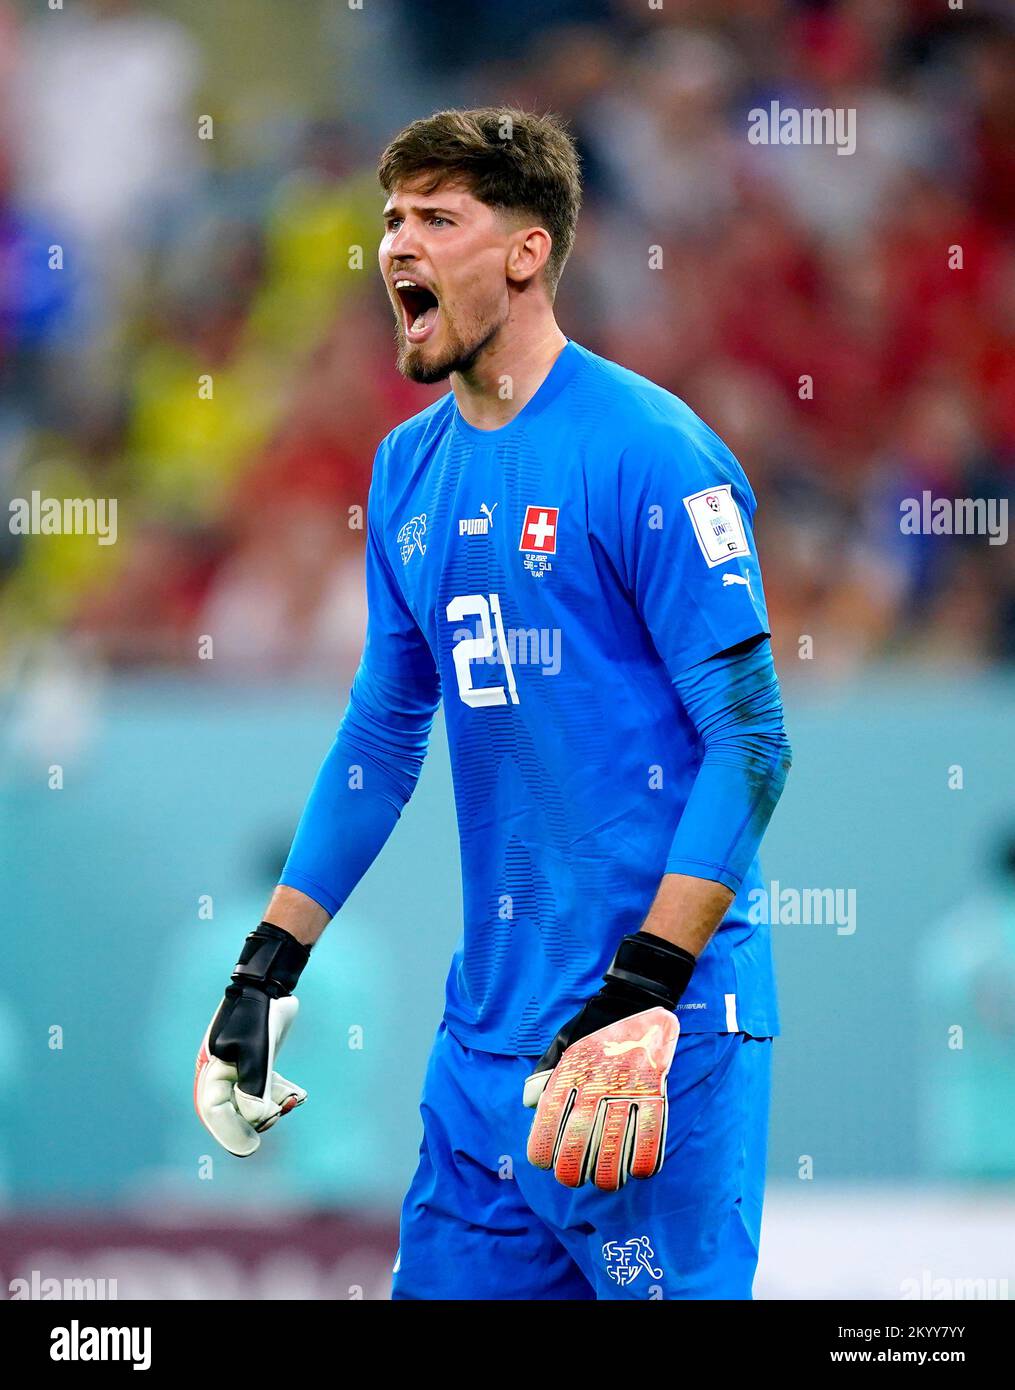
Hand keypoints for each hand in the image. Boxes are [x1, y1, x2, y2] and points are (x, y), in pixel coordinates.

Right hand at [194, 922, 310, 1156]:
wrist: (268, 986)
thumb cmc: (257, 1015)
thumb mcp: (256, 1050)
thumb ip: (255, 1086)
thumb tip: (257, 1119)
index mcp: (210, 1073)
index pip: (214, 1113)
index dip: (231, 1134)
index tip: (252, 1148)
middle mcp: (221, 1077)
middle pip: (235, 1114)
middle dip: (258, 1119)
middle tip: (281, 1112)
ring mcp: (239, 1073)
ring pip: (253, 1106)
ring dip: (274, 1108)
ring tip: (294, 1100)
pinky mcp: (257, 1068)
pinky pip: (266, 1092)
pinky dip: (281, 1096)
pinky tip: (299, 1095)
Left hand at [523, 932, 693, 1191]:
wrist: (637, 1002)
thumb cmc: (594, 1031)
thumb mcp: (562, 1046)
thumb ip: (546, 1077)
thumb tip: (532, 1107)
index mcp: (568, 1073)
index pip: (547, 1123)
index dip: (542, 1152)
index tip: (546, 1162)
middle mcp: (594, 1083)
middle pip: (578, 1144)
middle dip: (572, 1172)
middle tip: (574, 1178)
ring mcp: (626, 1088)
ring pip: (613, 1148)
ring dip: (608, 1175)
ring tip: (605, 1181)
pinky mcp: (654, 1091)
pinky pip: (650, 1136)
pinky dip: (644, 1161)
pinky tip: (637, 1170)